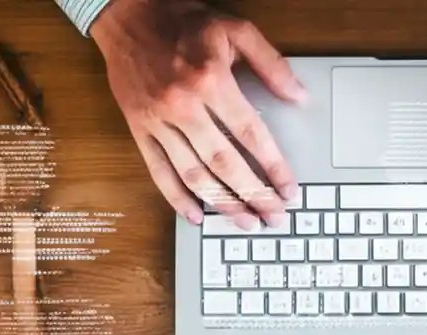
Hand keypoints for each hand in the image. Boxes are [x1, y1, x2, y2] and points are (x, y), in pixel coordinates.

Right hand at [90, 0, 305, 228]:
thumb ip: (271, 64)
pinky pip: (158, 171)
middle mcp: (183, 104)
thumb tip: (298, 96)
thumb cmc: (183, 20)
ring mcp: (158, 120)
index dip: (273, 167)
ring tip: (245, 221)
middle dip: (253, 195)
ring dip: (222, 203)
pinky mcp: (138, 128)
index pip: (251, 135)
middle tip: (274, 217)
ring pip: (193, 174)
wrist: (127, 12)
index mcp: (211, 80)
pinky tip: (197, 216)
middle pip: (224, 163)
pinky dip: (177, 198)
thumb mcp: (235, 28)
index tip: (289, 190)